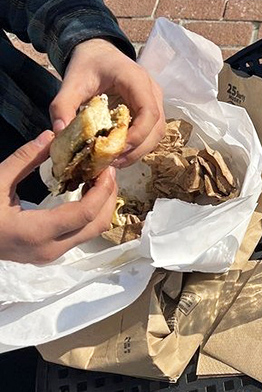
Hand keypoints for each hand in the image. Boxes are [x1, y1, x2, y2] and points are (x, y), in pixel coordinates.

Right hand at [0, 131, 117, 263]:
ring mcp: (51, 255)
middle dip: (107, 197)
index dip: (102, 190)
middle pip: (96, 225)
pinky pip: (80, 234)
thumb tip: (50, 136)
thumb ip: (24, 160)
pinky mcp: (50, 253)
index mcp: (36, 232)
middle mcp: (50, 249)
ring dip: (100, 205)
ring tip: (97, 178)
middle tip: (106, 170)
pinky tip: (84, 192)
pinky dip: (89, 214)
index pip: (84, 214)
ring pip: (91, 233)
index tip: (107, 168)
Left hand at [50, 38, 164, 165]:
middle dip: (137, 149)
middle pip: (157, 128)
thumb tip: (60, 132)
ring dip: (139, 151)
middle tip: (112, 161)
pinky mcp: (151, 110)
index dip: (138, 135)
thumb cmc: (88, 64)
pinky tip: (119, 151)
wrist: (98, 52)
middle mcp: (152, 91)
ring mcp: (155, 101)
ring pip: (157, 134)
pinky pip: (151, 133)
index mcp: (136, 80)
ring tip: (114, 160)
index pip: (149, 112)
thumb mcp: (71, 81)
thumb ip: (63, 105)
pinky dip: (138, 146)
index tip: (116, 148)